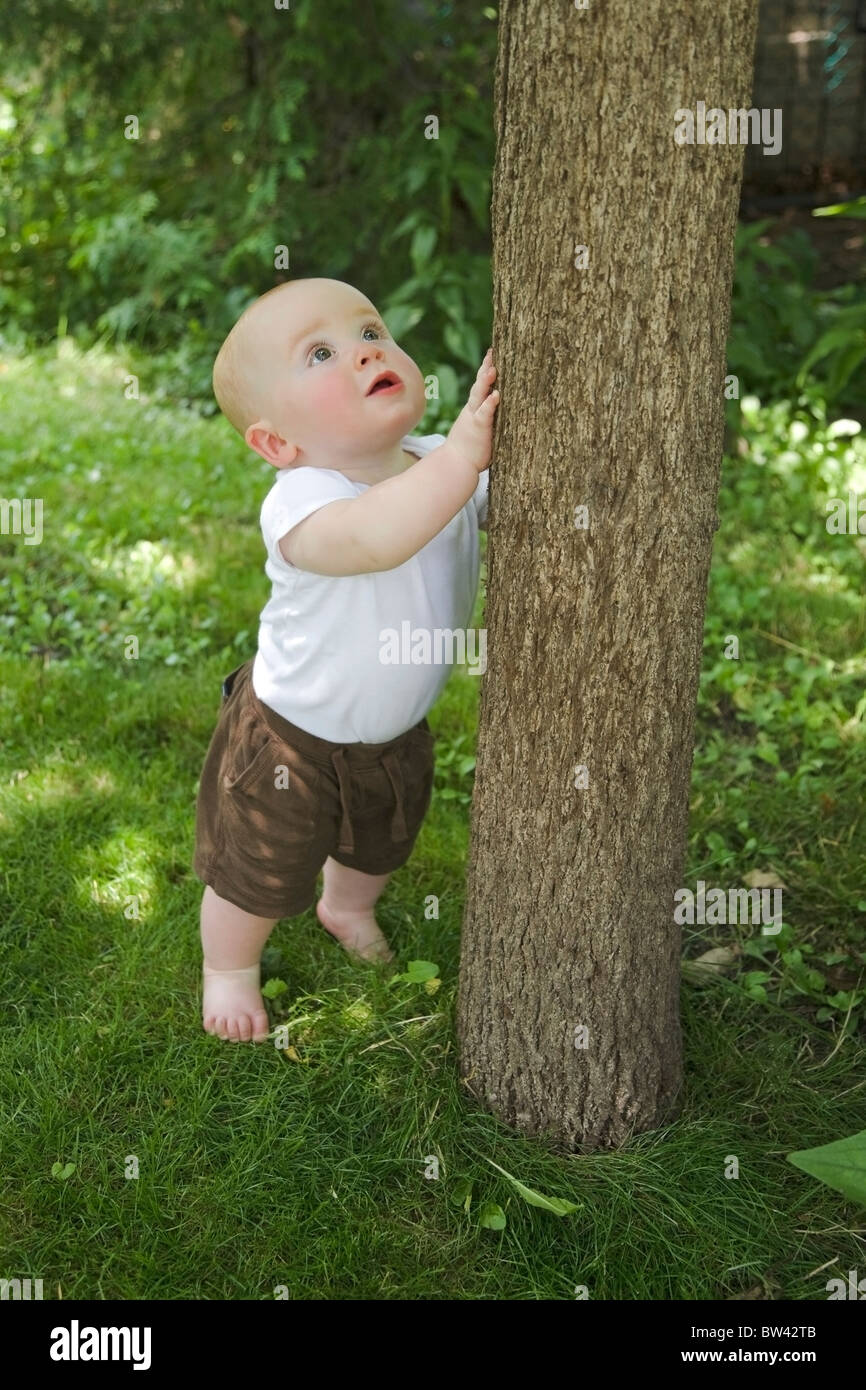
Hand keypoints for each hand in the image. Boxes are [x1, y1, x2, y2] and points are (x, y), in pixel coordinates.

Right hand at [446, 348, 498, 474]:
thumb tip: (500, 414)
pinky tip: (496, 395)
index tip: (492, 354)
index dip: (486, 371)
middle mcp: (473, 410)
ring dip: (485, 381)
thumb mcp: (480, 431)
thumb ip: (488, 420)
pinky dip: (490, 404)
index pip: (481, 386)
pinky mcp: (479, 428)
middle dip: (485, 367)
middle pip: (479, 384)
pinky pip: (484, 413)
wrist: (456, 465)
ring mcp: (475, 417)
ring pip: (479, 395)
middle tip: (492, 351)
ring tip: (493, 368)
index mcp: (475, 409)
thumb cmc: (470, 451)